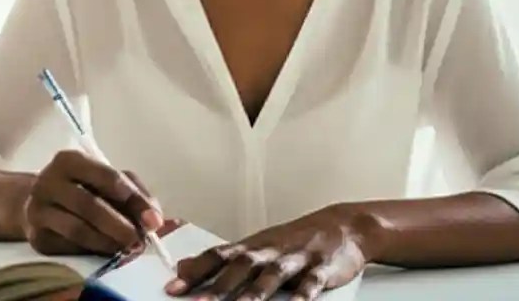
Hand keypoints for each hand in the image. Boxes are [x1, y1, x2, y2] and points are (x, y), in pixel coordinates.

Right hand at [21, 149, 163, 255]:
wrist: (39, 205)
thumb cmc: (82, 189)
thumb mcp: (108, 182)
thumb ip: (135, 195)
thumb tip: (156, 220)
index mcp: (70, 160)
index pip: (107, 177)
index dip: (134, 200)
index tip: (153, 221)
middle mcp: (48, 181)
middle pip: (89, 205)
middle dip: (119, 225)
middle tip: (139, 241)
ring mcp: (38, 210)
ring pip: (78, 229)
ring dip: (107, 242)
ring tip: (127, 250)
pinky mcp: (36, 237)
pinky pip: (68, 247)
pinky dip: (91, 252)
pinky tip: (106, 254)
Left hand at [165, 206, 371, 299]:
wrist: (345, 225)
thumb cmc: (295, 239)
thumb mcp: (258, 245)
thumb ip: (224, 258)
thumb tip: (184, 266)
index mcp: (253, 246)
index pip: (218, 257)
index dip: (195, 271)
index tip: (173, 288)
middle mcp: (270, 251)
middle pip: (241, 267)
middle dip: (218, 286)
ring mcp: (296, 259)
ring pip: (272, 276)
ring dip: (254, 293)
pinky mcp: (322, 269)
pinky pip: (311, 284)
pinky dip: (302, 296)